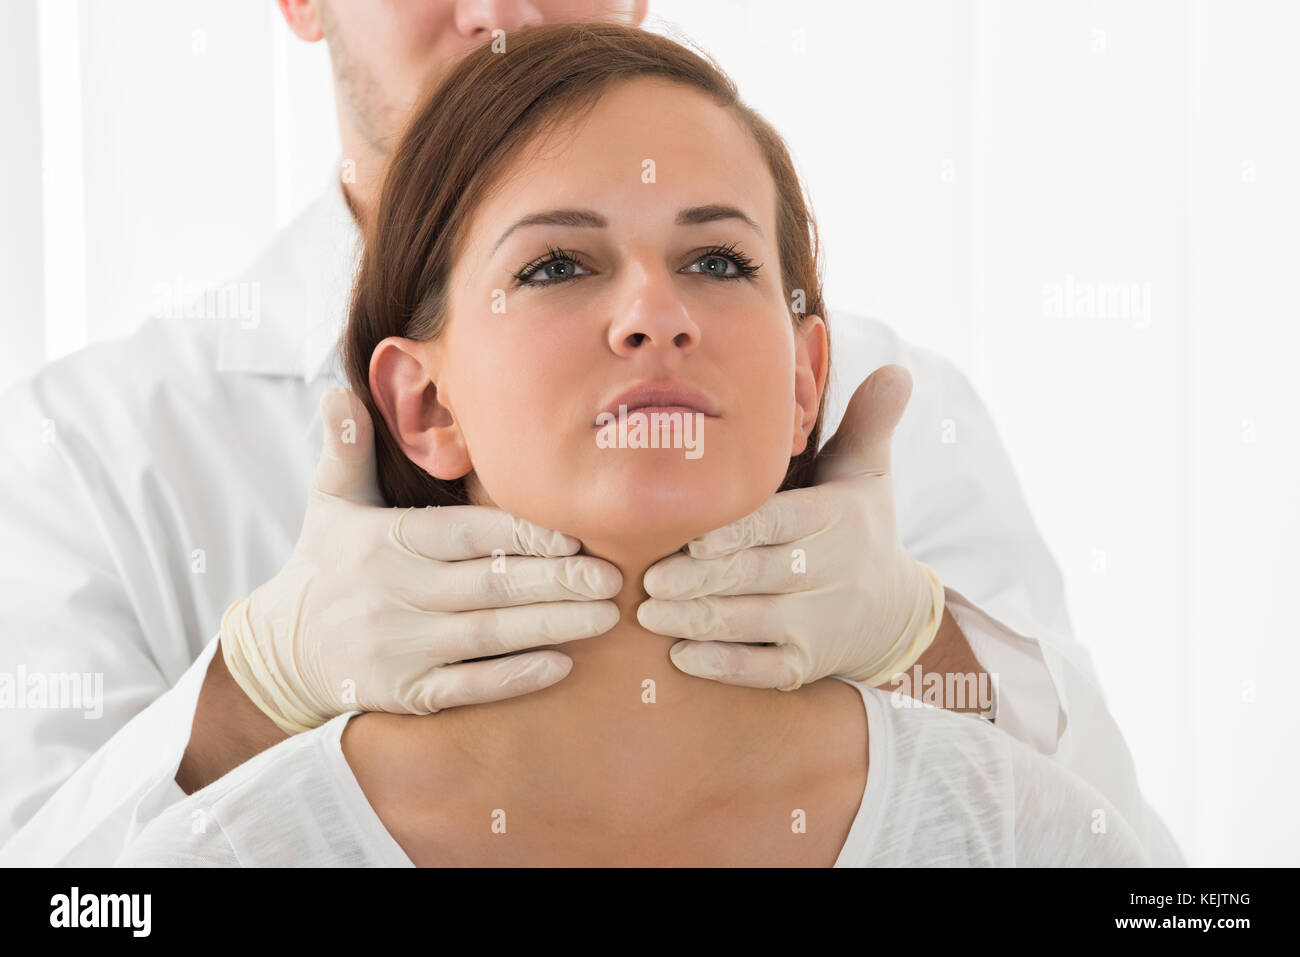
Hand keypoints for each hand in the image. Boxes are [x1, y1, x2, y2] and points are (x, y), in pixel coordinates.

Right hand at [221, 388, 621, 733]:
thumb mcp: (329, 500)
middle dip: (555, 581)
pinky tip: (561, 664)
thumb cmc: (326, 564)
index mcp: (383, 540)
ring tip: (606, 615)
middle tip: (612, 575)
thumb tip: (337, 391)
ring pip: (487, 636)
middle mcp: (391, 594)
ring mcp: (398, 648)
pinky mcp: (405, 693)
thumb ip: (345, 447)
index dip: (520, 533)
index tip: (574, 534)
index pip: (463, 533)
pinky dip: (514, 677)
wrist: (284, 651)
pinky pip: (467, 687)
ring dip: (551, 626)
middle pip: (487, 585)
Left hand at [638, 364, 943, 690]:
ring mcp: (817, 624)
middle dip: (699, 580)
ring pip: (751, 623)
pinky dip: (722, 666)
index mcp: (833, 520)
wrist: (895, 612)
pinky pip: (762, 670)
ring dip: (698, 621)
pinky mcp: (806, 664)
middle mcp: (827, 574)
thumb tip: (896, 369)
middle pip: (755, 575)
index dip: (736, 532)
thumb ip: (868, 422)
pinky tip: (680, 656)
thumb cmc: (861, 529)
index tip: (693, 536)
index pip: (778, 524)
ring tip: (649, 615)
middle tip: (650, 579)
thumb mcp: (869, 474)